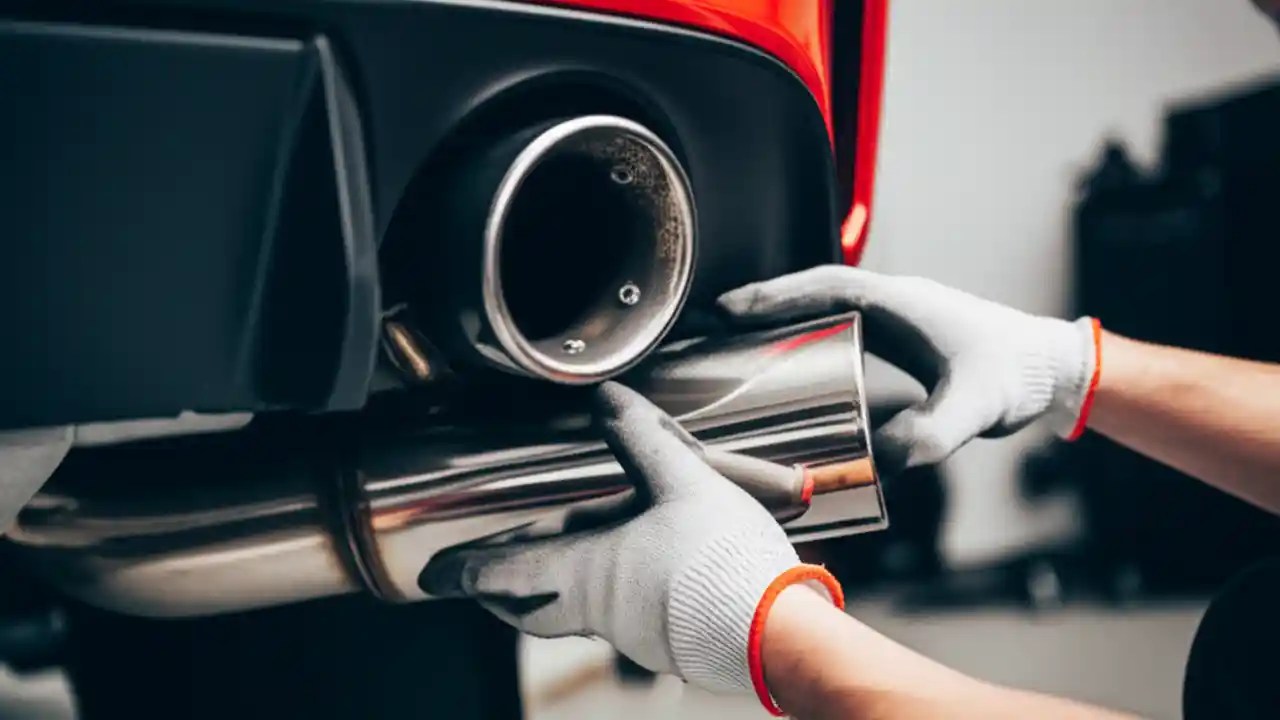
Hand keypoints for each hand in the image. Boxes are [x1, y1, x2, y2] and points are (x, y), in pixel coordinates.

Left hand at [423, 382, 841, 702]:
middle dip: (499, 587)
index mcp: (587, 570)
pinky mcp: (668, 634)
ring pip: (571, 609)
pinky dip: (600, 588)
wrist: (779, 632)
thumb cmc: (724, 564)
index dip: (462, 570)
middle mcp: (600, 607)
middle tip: (480, 576)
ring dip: (549, 587)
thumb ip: (641, 438)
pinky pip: (615, 611)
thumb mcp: (681, 481)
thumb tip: (606, 398)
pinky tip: (628, 566)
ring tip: (551, 560)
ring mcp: (633, 627)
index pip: (502, 574)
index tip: (432, 576)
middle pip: (530, 604)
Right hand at [718, 266, 1098, 471]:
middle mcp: (894, 303)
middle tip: (716, 324)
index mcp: (902, 302)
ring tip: (739, 340)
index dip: (774, 296)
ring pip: (825, 309)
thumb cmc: (1017, 373)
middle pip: (813, 293)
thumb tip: (883, 459)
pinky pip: (842, 327)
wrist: (1051, 369)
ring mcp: (897, 319)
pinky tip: (792, 361)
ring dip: (783, 319)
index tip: (730, 308)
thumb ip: (933, 433)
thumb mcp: (975, 406)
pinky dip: (809, 336)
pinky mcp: (902, 340)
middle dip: (763, 305)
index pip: (825, 287)